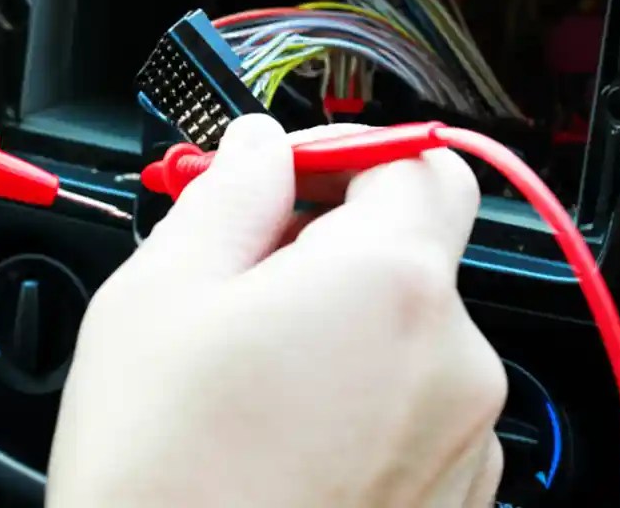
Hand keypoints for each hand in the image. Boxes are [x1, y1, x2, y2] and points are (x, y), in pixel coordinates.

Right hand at [48, 115, 505, 506]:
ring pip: (413, 331)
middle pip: (415, 249)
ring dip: (344, 322)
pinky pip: (419, 407)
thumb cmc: (157, 470)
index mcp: (387, 283)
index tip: (285, 174)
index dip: (344, 152)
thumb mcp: (158, 294)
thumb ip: (227, 193)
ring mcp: (463, 439)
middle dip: (335, 240)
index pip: (415, 162)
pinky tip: (283, 429)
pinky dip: (365, 394)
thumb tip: (258, 146)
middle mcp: (454, 359)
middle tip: (242, 274)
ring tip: (250, 370)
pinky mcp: (453, 498)